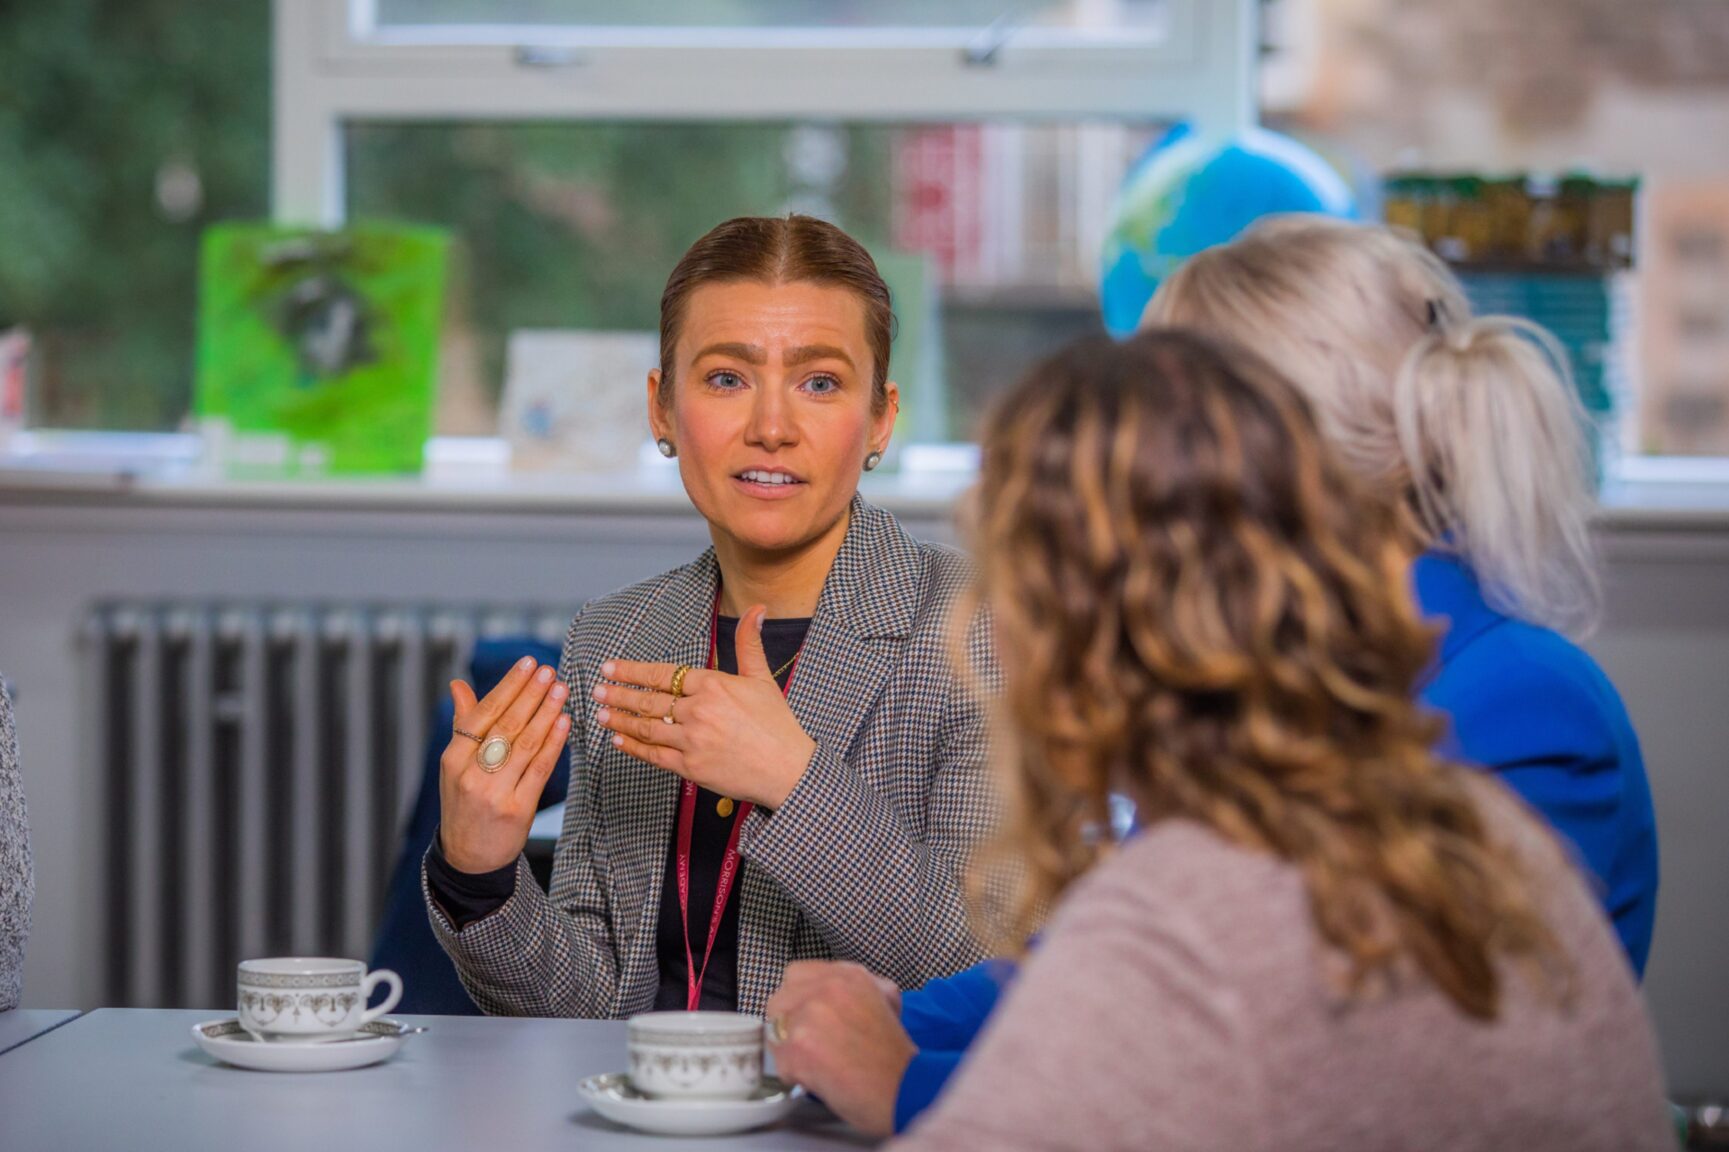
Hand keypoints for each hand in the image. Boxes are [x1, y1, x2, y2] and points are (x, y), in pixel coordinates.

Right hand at [438, 656, 570, 873]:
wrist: (469, 858)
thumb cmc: (465, 804)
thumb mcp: (455, 767)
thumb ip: (463, 724)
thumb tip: (458, 685)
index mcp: (453, 759)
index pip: (483, 713)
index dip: (508, 686)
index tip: (527, 663)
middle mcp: (470, 774)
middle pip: (505, 725)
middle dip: (530, 693)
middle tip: (549, 670)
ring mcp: (493, 793)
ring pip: (525, 743)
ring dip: (546, 712)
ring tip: (561, 689)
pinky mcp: (517, 809)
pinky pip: (539, 768)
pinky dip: (553, 742)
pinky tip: (564, 722)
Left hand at [592, 606, 816, 808]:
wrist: (788, 770)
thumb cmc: (777, 724)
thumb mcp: (762, 678)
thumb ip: (749, 643)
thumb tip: (756, 609)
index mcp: (713, 685)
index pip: (663, 674)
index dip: (632, 670)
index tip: (610, 668)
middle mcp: (698, 711)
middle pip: (649, 700)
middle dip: (618, 694)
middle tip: (595, 690)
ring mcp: (693, 740)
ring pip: (647, 727)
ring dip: (620, 719)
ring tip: (600, 713)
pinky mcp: (691, 768)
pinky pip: (654, 755)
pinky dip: (634, 747)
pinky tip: (619, 740)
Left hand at [765, 961, 915, 1137]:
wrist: (903, 1088)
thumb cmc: (895, 1054)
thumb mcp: (887, 1000)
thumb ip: (854, 987)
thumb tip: (827, 993)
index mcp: (847, 975)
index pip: (797, 974)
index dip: (799, 998)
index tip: (806, 1015)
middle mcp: (826, 988)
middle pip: (779, 999)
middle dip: (788, 1022)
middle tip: (807, 1042)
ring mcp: (809, 1016)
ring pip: (775, 1029)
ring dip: (789, 1048)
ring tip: (814, 1063)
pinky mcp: (798, 1047)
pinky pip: (778, 1060)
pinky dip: (794, 1074)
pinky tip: (817, 1078)